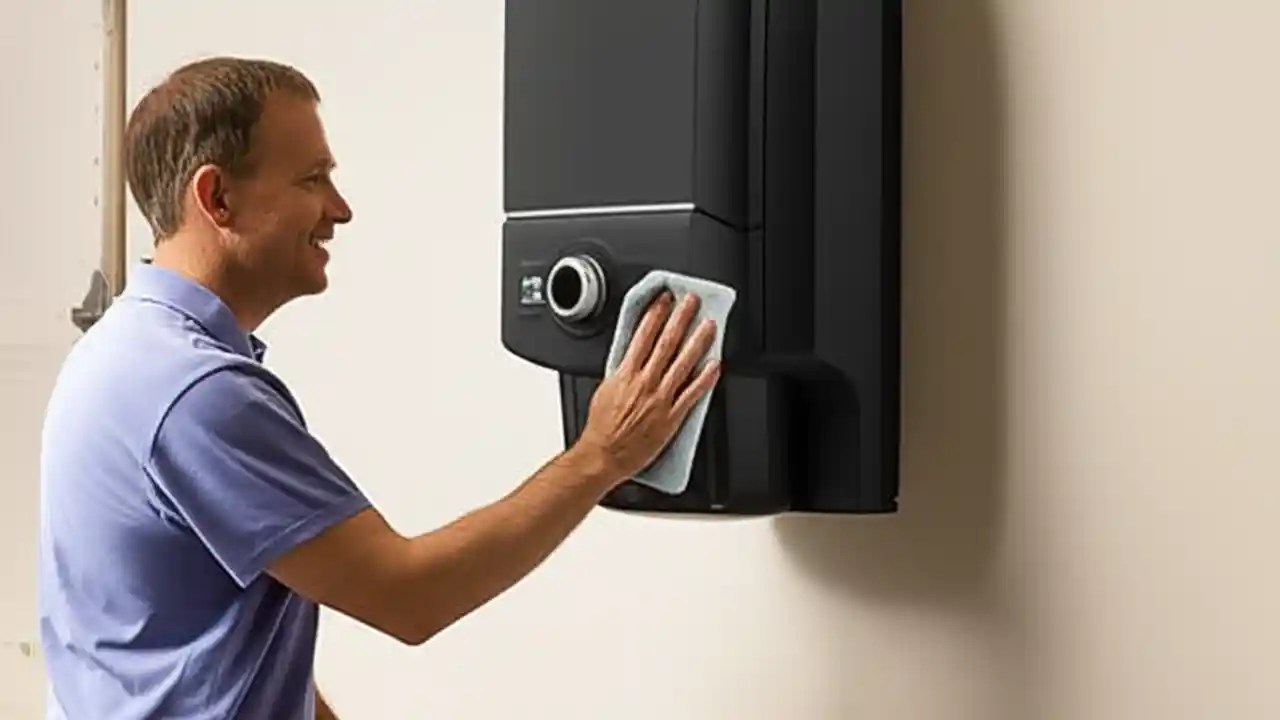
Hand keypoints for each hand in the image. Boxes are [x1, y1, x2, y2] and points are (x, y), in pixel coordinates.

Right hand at [576, 289, 721, 481]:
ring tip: (708, 326)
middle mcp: (645, 383)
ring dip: (697, 341)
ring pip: (683, 363)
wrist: (604, 454)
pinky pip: (693, 393)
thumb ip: (622, 369)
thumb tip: (632, 353)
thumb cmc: (602, 426)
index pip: (643, 335)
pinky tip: (715, 365)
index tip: (665, 299)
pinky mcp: (672, 417)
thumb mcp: (605, 387)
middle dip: (680, 318)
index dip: (656, 313)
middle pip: (667, 343)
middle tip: (691, 302)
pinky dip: (705, 378)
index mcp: (626, 373)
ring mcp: (660, 399)